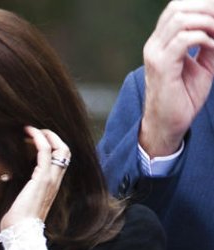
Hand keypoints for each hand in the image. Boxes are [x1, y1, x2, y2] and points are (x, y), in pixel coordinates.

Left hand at [0, 126, 69, 231]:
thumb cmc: (17, 221)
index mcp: (51, 185)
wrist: (21, 233)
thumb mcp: (21, 199)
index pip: (60, 159)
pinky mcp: (42, 178)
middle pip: (65, 150)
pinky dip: (38, 138)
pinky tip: (28, 132)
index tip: (35, 139)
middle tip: (35, 131)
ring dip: (45, 134)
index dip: (52, 145)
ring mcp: (50, 179)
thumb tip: (8, 176)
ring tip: (31, 129)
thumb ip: (22, 187)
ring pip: (59, 147)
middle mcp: (55, 180)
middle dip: (52, 136)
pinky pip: (45, 151)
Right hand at [140, 0, 213, 155]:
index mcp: (160, 42)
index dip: (201, 5)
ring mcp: (155, 54)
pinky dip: (205, 38)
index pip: (177, 7)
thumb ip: (209, 41)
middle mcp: (154, 45)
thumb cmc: (183, 97)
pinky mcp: (161, 66)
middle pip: (179, 7)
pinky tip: (213, 47)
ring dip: (207, 23)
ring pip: (182, 18)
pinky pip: (185, 38)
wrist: (168, 124)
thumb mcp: (203, 63)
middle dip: (206, 10)